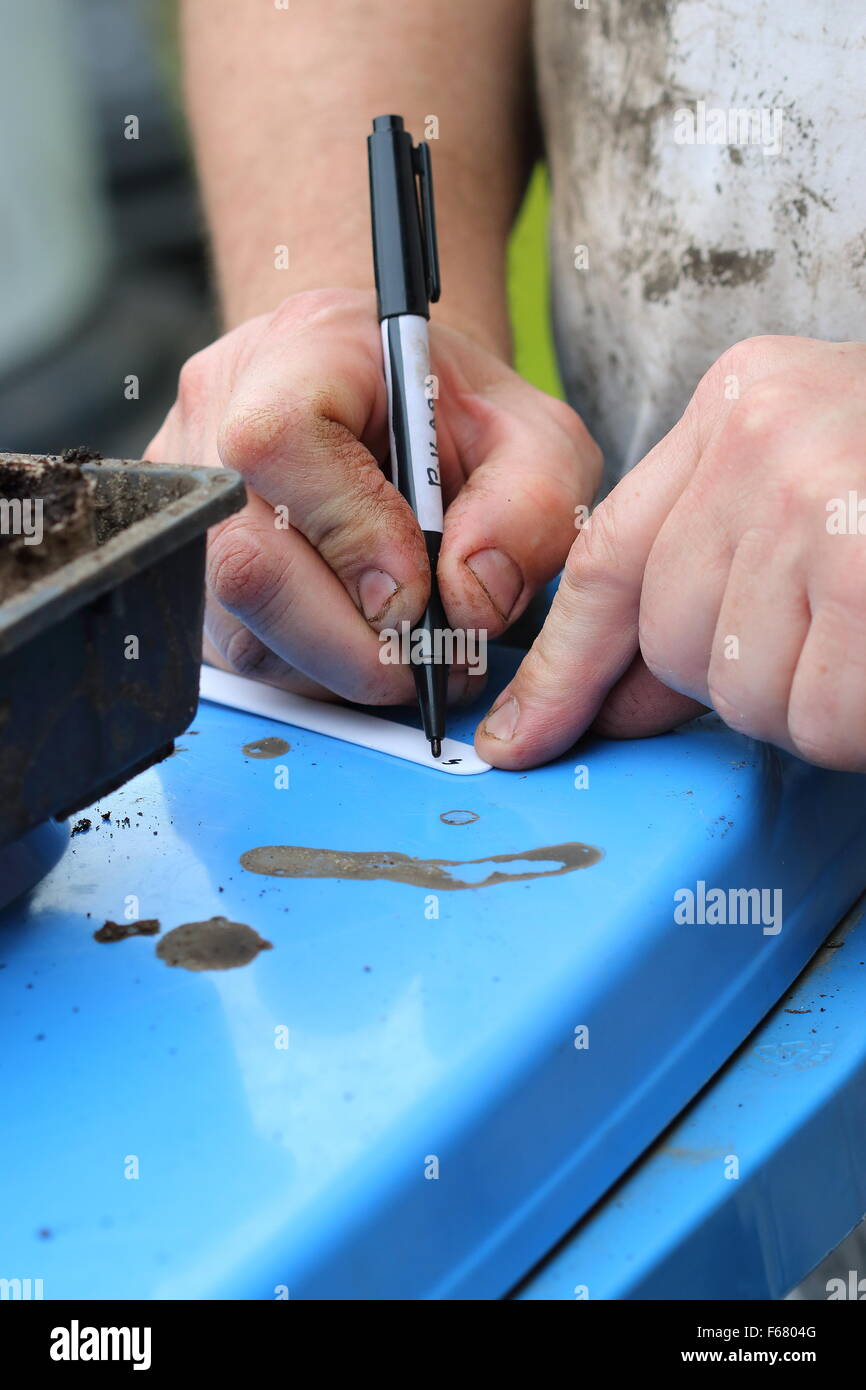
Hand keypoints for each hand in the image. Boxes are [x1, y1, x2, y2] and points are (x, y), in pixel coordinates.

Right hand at [146, 289, 599, 703]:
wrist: (395, 410)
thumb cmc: (458, 418)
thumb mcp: (536, 439)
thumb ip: (528, 509)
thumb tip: (468, 604)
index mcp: (299, 354)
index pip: (278, 442)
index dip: (353, 533)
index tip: (420, 588)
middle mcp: (216, 425)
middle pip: (248, 565)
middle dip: (358, 642)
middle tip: (431, 657)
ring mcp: (185, 507)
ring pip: (244, 631)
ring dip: (342, 665)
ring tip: (409, 648)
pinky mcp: (185, 579)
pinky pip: (240, 654)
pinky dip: (316, 668)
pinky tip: (363, 639)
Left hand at [476, 336, 865, 772]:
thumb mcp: (811, 486)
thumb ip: (710, 574)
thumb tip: (615, 698)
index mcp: (742, 404)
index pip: (610, 557)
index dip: (566, 665)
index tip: (525, 732)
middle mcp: (765, 435)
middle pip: (673, 640)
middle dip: (743, 679)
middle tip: (830, 645)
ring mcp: (821, 492)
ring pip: (743, 690)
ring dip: (812, 703)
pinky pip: (820, 713)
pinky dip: (858, 724)